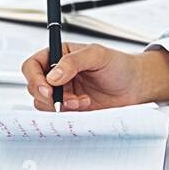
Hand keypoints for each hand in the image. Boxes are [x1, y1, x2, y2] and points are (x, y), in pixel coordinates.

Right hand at [22, 43, 168, 111]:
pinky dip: (68, 113)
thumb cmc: (120, 65)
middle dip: (49, 96)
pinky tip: (85, 105)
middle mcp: (58, 74)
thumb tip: (53, 76)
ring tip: (81, 101)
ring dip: (61, 105)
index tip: (47, 88)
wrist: (135, 86)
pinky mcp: (70, 108)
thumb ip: (74, 61)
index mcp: (60, 55)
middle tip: (67, 99)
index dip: (34, 78)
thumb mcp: (98, 55)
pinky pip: (57, 115)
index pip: (33, 65)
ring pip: (43, 103)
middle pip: (34, 87)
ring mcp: (63, 92)